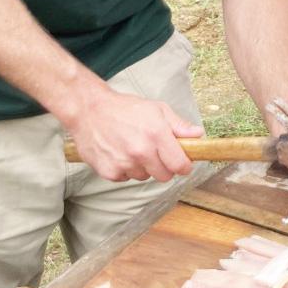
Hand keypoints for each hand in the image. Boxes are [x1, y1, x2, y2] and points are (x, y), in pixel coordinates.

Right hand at [63, 87, 203, 182]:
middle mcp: (141, 151)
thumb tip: (198, 134)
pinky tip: (120, 153)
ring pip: (144, 177)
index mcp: (156, 134)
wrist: (89, 110)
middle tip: (156, 153)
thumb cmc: (125, 108)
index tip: (183, 164)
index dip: (184, 166)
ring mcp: (124, 163)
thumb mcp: (157, 109)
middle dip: (164, 167)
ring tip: (133, 148)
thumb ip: (179, 125)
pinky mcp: (109, 172)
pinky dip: (126, 169)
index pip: (179, 165)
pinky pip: (126, 178)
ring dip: (143, 167)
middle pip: (164, 176)